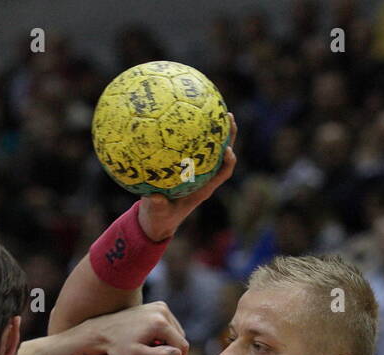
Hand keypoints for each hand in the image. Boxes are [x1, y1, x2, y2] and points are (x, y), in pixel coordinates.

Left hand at [88, 301, 189, 354]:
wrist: (101, 330)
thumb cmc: (117, 346)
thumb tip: (177, 353)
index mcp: (159, 322)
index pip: (182, 344)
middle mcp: (162, 310)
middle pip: (180, 335)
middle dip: (173, 348)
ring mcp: (159, 306)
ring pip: (175, 329)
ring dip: (169, 340)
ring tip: (154, 349)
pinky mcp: (156, 305)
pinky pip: (169, 322)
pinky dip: (165, 332)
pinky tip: (152, 339)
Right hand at [137, 113, 237, 240]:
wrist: (156, 219)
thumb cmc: (160, 217)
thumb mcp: (157, 214)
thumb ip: (157, 206)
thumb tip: (154, 197)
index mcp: (203, 189)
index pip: (222, 173)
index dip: (228, 161)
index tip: (229, 149)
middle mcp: (203, 177)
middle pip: (221, 153)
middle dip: (227, 135)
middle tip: (227, 115)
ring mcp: (196, 170)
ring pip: (208, 146)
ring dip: (213, 127)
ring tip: (214, 106)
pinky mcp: (185, 165)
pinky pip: (189, 145)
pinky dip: (189, 130)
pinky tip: (180, 112)